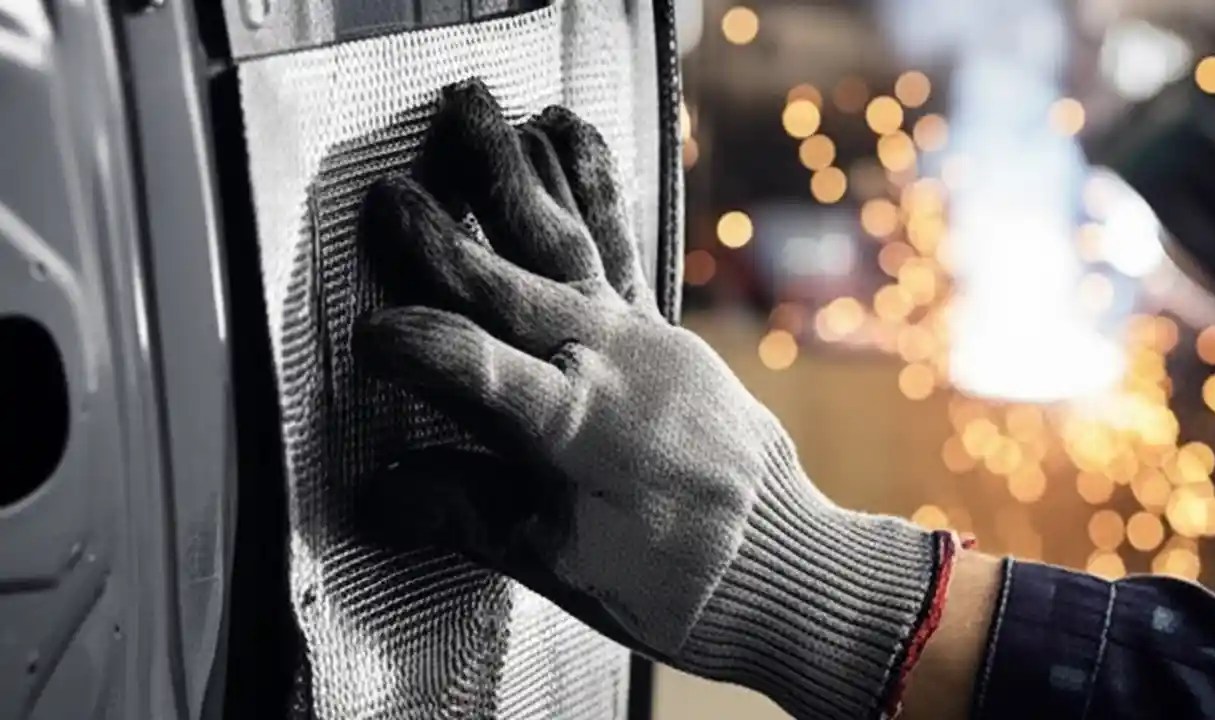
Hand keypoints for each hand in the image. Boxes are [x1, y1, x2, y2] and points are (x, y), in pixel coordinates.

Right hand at [355, 81, 945, 718]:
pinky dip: (589, 180)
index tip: (364, 334)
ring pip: (563, 234)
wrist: (775, 553)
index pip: (471, 366)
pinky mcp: (660, 322)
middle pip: (508, 282)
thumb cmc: (667, 576)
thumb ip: (462, 512)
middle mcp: (604, 359)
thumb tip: (373, 494)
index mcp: (570, 427)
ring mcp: (637, 331)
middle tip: (388, 190)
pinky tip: (564, 131)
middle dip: (441, 236)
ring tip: (475, 109)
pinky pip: (619, 235)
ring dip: (514, 168)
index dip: (412, 345)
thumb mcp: (555, 562)